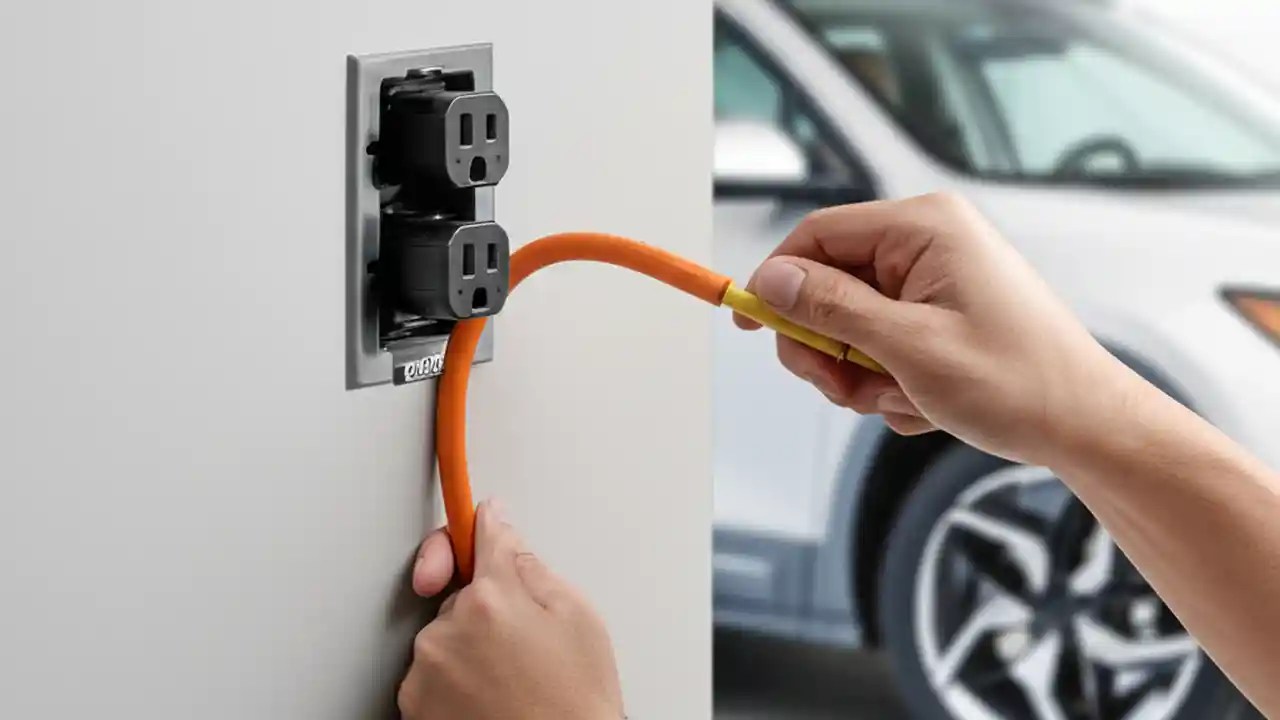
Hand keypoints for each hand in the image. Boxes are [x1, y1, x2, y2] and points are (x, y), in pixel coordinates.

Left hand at [398, 500, 624, 719]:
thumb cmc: (576, 704)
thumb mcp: (578, 617)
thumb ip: (534, 569)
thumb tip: (507, 539)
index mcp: (492, 598)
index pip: (482, 540)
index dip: (485, 525)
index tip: (478, 514)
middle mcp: (448, 630)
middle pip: (462, 595)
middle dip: (488, 608)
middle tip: (526, 642)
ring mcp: (427, 672)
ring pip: (445, 636)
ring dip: (469, 647)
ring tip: (512, 680)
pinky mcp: (414, 705)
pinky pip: (431, 674)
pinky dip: (453, 681)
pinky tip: (490, 698)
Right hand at [737, 192, 1133, 464]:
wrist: (1085, 425)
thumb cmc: (1019, 381)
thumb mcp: (908, 347)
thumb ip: (830, 308)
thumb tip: (771, 280)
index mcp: (924, 227)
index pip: (818, 235)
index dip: (776, 280)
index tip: (751, 326)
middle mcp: (928, 242)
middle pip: (827, 284)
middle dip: (828, 346)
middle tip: (843, 388)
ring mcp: (935, 279)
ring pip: (850, 323)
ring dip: (861, 373)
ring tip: (903, 398)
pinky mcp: (940, 313)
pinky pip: (881, 343)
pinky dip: (889, 381)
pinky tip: (924, 401)